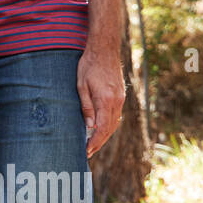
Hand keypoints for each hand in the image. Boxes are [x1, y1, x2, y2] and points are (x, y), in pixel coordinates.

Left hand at [77, 44, 123, 158]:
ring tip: (93, 144)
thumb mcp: (81, 86)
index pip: (102, 128)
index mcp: (105, 100)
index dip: (95, 141)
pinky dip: (109, 125)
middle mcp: (116, 101)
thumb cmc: (89, 65)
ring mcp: (120, 99)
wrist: (104, 50)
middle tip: (88, 152)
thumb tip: (89, 126)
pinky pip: (116, 115)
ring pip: (114, 123)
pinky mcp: (120, 95)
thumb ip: (86, 106)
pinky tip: (101, 129)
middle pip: (110, 128)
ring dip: (104, 135)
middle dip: (99, 142)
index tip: (87, 150)